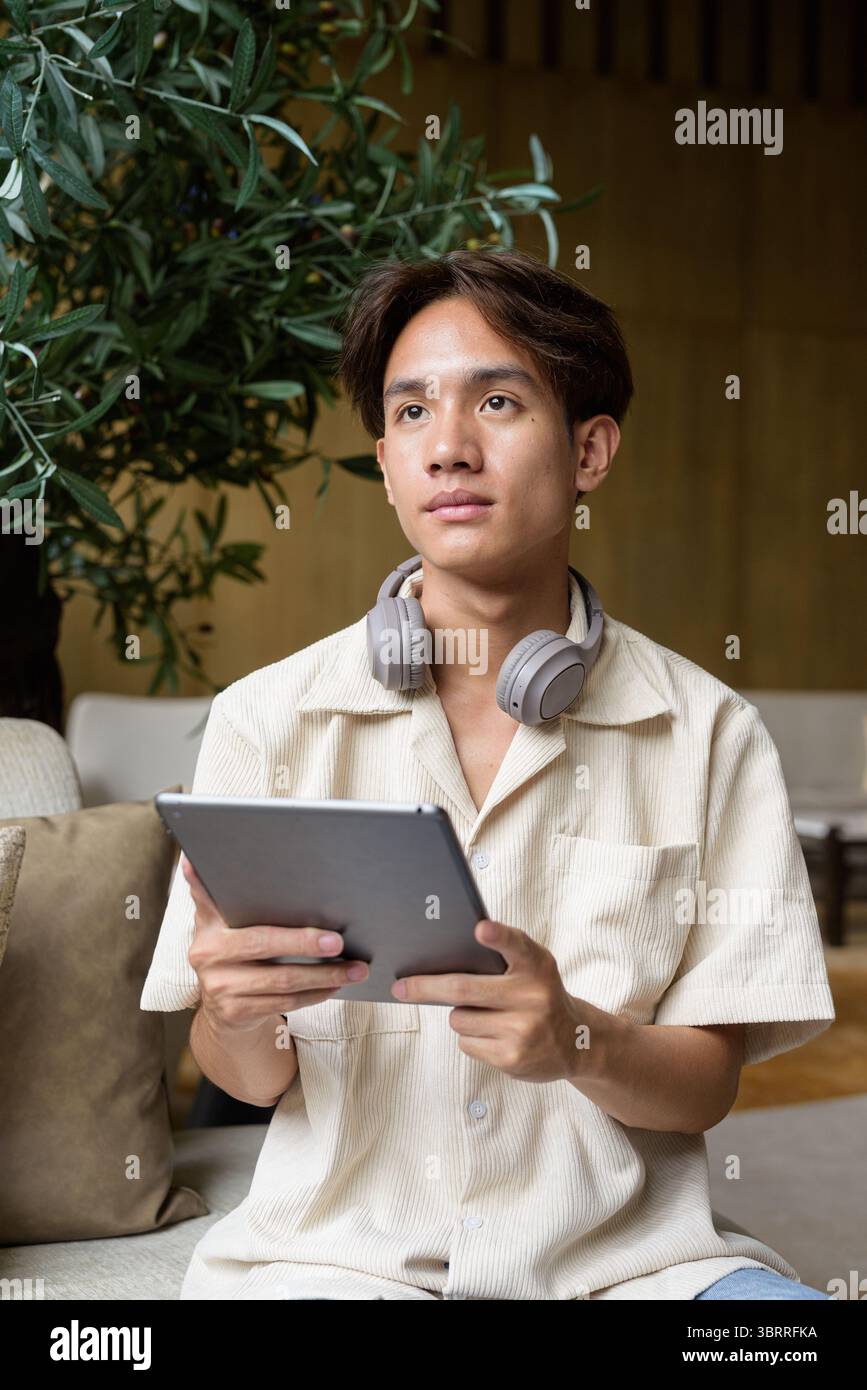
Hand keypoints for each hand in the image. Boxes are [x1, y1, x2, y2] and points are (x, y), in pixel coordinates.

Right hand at [182, 854, 369, 1031]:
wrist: (223, 1011)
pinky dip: (314, 994)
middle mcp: (207, 955)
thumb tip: (199, 860)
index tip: (255, 878)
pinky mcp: (235, 1013)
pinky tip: (334, 985)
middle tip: (338, 940)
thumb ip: (221, 896)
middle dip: (304, 941)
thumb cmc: (235, 956)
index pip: (214, 899)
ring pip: (280, 980)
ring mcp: (219, 987)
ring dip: (323, 975)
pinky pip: (283, 1003)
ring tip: (354, 968)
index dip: (217, 884)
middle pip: (261, 943)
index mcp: (207, 925)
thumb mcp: (222, 924)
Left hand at [390, 918, 593, 1083]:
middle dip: (424, 987)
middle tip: (400, 987)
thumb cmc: (540, 994)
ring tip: (490, 1015)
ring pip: (459, 1018)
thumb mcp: (534, 968)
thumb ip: (504, 956)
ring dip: (461, 1016)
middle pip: (463, 988)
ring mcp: (523, 1030)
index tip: (480, 929)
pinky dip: (472, 1038)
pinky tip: (496, 1036)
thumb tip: (443, 959)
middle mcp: (533, 996)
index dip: (498, 936)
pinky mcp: (512, 1058)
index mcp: (537, 965)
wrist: (576, 1042)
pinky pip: (466, 1043)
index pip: (517, 945)